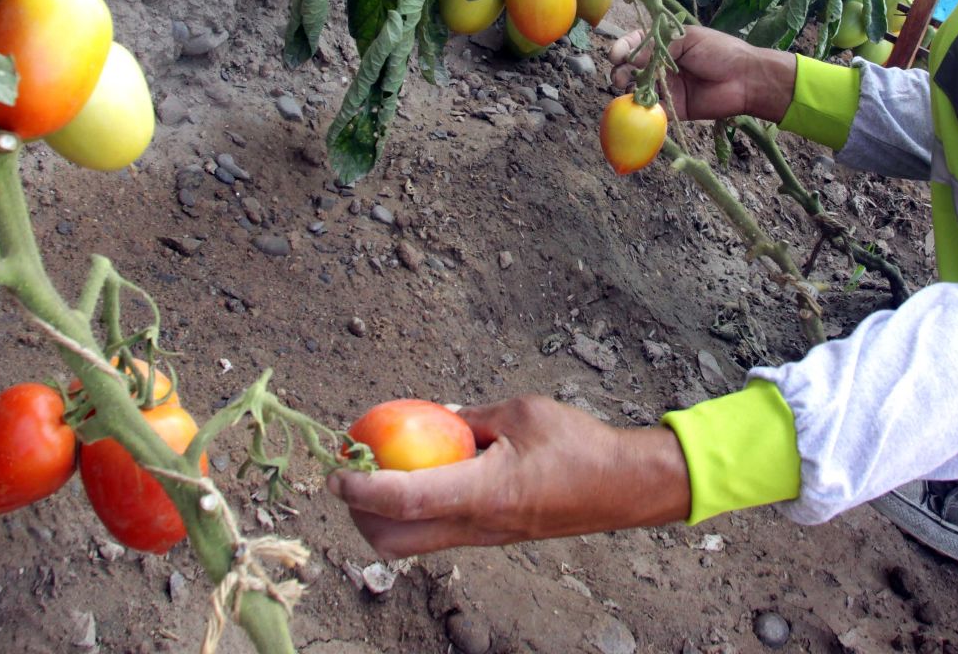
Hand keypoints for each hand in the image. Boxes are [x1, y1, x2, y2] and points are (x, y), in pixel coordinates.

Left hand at [326, 395, 690, 557]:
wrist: (621, 486)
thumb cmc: (578, 445)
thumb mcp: (520, 413)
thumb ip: (469, 418)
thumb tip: (431, 417)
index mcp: (482, 492)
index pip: (405, 499)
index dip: (362, 488)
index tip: (335, 472)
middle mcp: (476, 524)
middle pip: (393, 541)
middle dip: (359, 512)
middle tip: (350, 473)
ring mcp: (483, 537)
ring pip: (412, 544)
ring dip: (383, 515)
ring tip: (380, 472)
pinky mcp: (492, 536)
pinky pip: (437, 533)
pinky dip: (413, 511)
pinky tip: (421, 474)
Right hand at [609, 25, 795, 122]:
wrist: (745, 79)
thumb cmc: (720, 51)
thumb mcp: (688, 39)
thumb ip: (659, 47)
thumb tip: (631, 57)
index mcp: (667, 43)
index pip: (637, 43)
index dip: (624, 48)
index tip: (617, 54)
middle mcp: (663, 65)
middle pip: (633, 68)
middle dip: (621, 70)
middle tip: (619, 75)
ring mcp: (668, 87)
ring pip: (639, 89)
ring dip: (627, 89)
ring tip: (625, 88)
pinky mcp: (674, 109)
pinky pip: (653, 111)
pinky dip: (643, 109)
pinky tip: (637, 106)